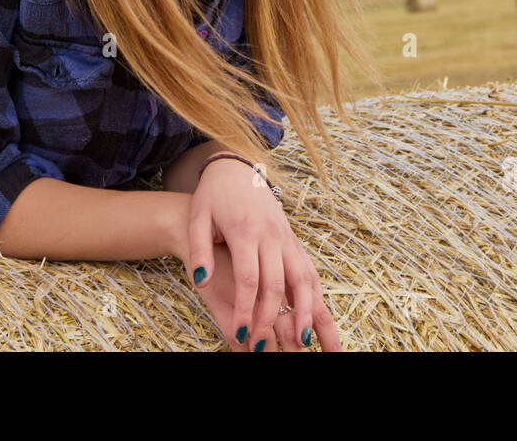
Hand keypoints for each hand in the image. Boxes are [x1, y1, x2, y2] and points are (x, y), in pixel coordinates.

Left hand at [181, 157, 342, 351]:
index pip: (250, 278)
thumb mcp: (198, 217)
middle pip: (279, 284)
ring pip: (304, 279)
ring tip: (307, 343)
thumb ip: (200, 249)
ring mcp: (287, 237)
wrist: (238, 168)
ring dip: (308, 312)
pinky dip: (316, 297)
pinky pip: (310, 271)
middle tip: (265, 348)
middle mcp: (272, 235)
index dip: (247, 309)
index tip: (241, 335)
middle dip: (274, 319)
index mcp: (246, 231)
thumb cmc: (213, 195)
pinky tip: (317, 319)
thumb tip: (201, 281)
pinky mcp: (294, 239)